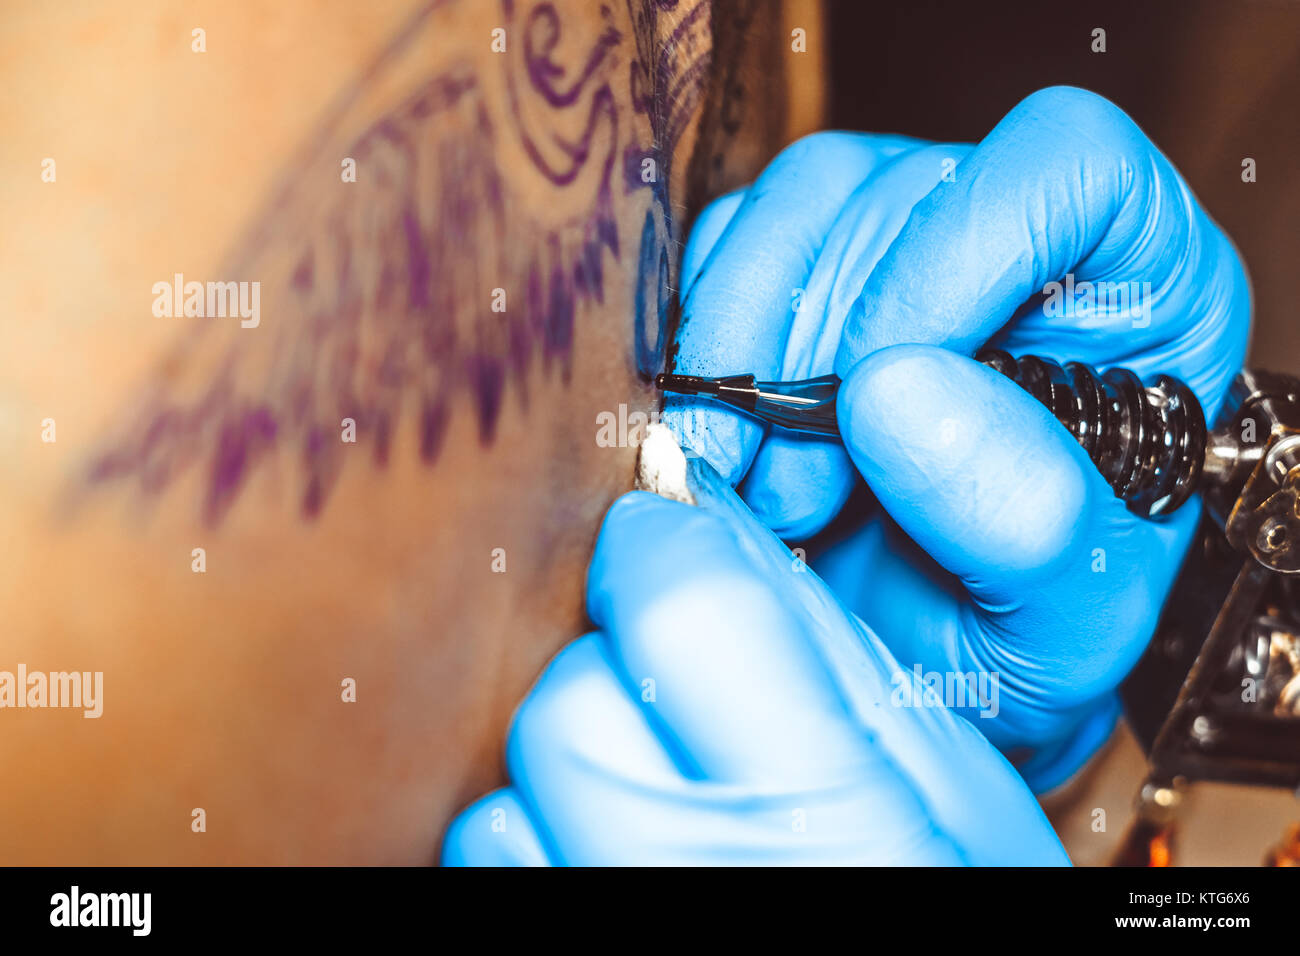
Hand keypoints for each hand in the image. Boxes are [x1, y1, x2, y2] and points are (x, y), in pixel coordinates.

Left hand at [442, 488, 1067, 864]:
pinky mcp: (563, 934)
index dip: (665, 544)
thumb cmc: (948, 889)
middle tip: (683, 674)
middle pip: (578, 696)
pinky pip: (493, 853)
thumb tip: (714, 517)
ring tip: (660, 766)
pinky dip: (538, 822)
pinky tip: (615, 831)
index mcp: (832, 819)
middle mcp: (697, 878)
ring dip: (580, 741)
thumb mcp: (950, 784)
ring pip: (520, 774)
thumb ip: (829, 648)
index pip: (685, 614)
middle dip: (620, 653)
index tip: (669, 533)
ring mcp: (616, 912)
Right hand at [664, 86, 1250, 786]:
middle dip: (815, 351)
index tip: (872, 397)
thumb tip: (890, 392)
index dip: (951, 260)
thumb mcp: (1063, 626)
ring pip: (801, 197)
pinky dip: (701, 344)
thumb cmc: (1022, 645)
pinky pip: (726, 242)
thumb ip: (1025, 518)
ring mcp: (901, 232)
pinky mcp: (801, 260)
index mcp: (1144, 289)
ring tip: (746, 478)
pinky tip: (721, 439)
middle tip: (793, 495)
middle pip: (901, 187)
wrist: (921, 667)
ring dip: (742, 346)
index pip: (1065, 168)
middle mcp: (1022, 234)